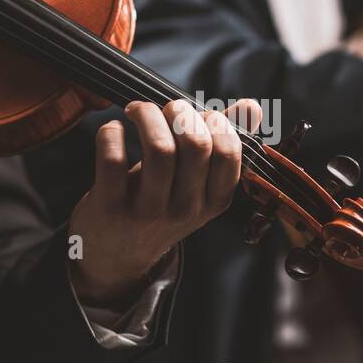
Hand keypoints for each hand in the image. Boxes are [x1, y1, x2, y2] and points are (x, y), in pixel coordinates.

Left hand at [68, 99, 262, 305]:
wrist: (118, 255)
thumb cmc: (161, 206)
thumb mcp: (197, 185)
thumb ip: (223, 145)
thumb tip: (251, 107)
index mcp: (213, 200)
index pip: (228, 153)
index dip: (215, 122)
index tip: (198, 115)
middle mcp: (185, 208)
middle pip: (196, 145)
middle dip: (181, 112)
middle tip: (167, 108)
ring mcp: (149, 210)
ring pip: (159, 149)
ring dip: (148, 116)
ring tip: (139, 110)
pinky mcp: (112, 207)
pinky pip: (113, 161)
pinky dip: (111, 134)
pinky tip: (114, 129)